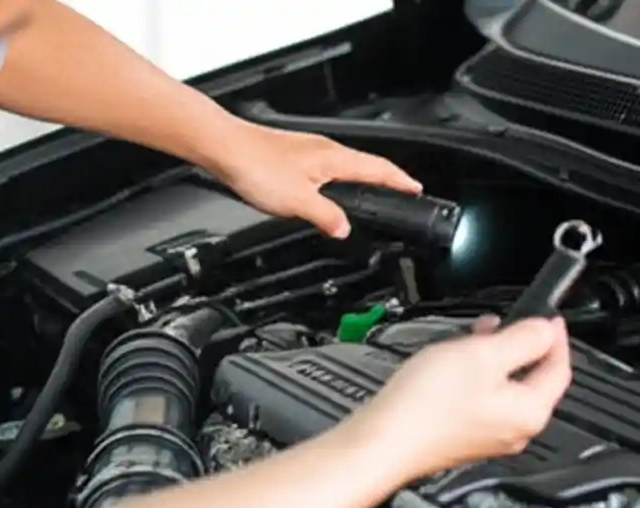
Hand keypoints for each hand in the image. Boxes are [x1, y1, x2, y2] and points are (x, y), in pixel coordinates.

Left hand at [205, 120, 422, 237]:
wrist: (224, 148)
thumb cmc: (256, 166)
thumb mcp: (297, 201)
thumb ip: (326, 217)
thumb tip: (344, 228)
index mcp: (333, 159)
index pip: (377, 169)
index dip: (399, 180)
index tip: (415, 187)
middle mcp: (323, 150)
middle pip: (364, 164)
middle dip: (384, 178)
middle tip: (398, 190)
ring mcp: (307, 151)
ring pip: (343, 166)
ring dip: (360, 179)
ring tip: (368, 192)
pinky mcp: (291, 155)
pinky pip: (324, 169)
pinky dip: (336, 181)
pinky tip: (325, 191)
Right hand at [345, 316, 572, 480]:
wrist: (384, 441)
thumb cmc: (428, 405)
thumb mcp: (483, 354)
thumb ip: (523, 339)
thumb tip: (546, 331)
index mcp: (530, 412)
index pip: (559, 369)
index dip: (555, 338)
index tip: (548, 317)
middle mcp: (515, 431)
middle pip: (532, 381)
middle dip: (519, 346)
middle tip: (504, 323)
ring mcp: (488, 438)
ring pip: (503, 390)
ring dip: (494, 360)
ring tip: (471, 341)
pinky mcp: (463, 438)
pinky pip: (481, 402)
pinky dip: (475, 379)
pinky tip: (453, 367)